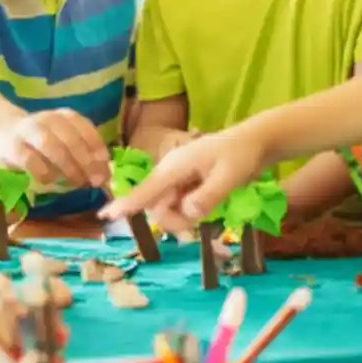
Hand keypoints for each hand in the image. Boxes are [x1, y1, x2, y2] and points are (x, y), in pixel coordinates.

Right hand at [0, 108, 110, 187]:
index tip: (106, 168)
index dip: (98, 150)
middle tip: (95, 181)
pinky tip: (50, 180)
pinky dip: (44, 172)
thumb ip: (84, 154)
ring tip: (76, 182)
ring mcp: (29, 131)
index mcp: (66, 116)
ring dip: (68, 167)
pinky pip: (30, 160)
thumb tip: (105, 174)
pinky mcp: (13, 147)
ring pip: (51, 146)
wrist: (2, 131)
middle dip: (87, 162)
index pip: (87, 129)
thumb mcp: (64, 140)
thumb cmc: (41, 141)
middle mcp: (49, 119)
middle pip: (71, 139)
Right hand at [99, 132, 265, 231]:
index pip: (147, 189)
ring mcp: (178, 179)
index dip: (127, 203)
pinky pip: (179, 205)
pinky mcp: (187, 185)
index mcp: (176, 166)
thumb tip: (188, 211)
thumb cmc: (242, 154)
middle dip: (174, 220)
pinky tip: (207, 204)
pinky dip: (190, 212)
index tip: (106, 215)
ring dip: (184, 218)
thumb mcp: (230, 176)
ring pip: (168, 209)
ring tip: (210, 208)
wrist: (255, 142)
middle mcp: (171, 172)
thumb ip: (209, 195)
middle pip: (157, 207)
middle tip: (201, 219)